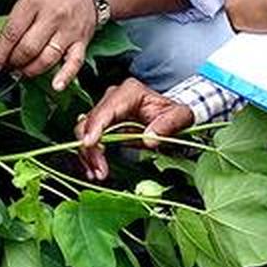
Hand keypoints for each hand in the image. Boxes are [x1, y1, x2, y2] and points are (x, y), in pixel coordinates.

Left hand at [0, 0, 96, 90]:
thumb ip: (17, 19)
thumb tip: (2, 47)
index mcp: (34, 1)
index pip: (12, 32)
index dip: (0, 52)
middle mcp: (52, 16)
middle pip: (28, 48)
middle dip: (14, 62)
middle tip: (8, 67)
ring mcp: (68, 30)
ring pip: (47, 58)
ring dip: (31, 70)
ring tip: (22, 72)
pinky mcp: (82, 41)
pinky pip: (75, 62)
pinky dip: (65, 76)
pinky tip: (55, 86)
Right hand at [75, 78, 192, 178]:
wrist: (171, 116)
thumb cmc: (174, 113)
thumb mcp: (181, 116)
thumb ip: (169, 124)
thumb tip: (149, 138)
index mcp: (129, 92)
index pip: (106, 110)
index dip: (95, 128)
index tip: (90, 145)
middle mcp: (113, 98)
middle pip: (90, 122)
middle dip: (90, 148)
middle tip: (100, 171)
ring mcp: (106, 111)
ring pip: (85, 131)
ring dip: (88, 154)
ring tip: (98, 174)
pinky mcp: (103, 124)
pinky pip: (90, 138)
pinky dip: (90, 155)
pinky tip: (95, 169)